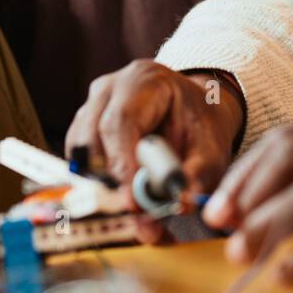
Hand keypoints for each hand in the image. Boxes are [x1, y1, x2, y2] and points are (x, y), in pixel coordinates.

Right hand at [64, 60, 243, 189]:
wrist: (194, 112)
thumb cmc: (201, 126)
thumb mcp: (212, 151)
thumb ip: (198, 176)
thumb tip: (179, 205)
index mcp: (145, 80)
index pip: (121, 121)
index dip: (123, 163)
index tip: (134, 202)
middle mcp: (110, 89)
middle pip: (92, 137)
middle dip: (111, 181)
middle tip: (133, 212)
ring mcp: (91, 106)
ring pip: (81, 153)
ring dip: (103, 185)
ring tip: (135, 205)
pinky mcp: (83, 128)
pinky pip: (80, 161)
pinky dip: (98, 184)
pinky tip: (124, 194)